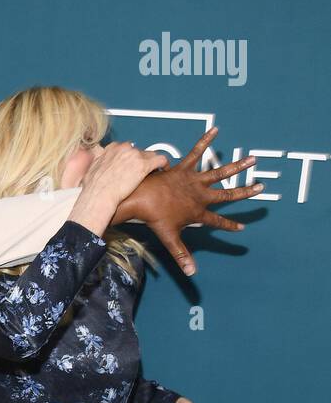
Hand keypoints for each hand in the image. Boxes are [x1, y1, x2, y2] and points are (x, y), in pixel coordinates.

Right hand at [69, 141, 167, 236]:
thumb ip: (97, 163)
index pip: (126, 148)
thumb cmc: (94, 188)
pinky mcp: (144, 166)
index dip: (130, 157)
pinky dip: (164, 164)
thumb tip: (96, 165)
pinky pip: (160, 160)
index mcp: (112, 148)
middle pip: (139, 151)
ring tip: (153, 171)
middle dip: (140, 161)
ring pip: (150, 154)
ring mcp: (135, 156)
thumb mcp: (91, 170)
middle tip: (140, 172)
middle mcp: (125, 149)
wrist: (99, 196)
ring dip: (151, 162)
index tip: (131, 163)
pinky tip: (164, 169)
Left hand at [116, 125, 263, 276]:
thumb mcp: (170, 238)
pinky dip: (205, 141)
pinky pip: (196, 152)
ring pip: (220, 172)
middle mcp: (200, 195)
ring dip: (237, 166)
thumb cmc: (154, 218)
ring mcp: (194, 180)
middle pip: (227, 195)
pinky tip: (215, 129)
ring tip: (252, 159)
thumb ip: (182, 255)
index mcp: (198, 212)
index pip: (217, 221)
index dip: (229, 225)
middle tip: (261, 187)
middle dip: (245, 192)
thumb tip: (191, 273)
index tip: (242, 227)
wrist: (142, 199)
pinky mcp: (184, 168)